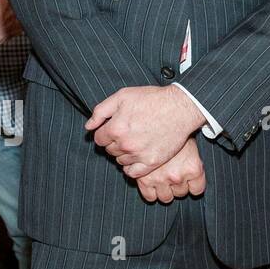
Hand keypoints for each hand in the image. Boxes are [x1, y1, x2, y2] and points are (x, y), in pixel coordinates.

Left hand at [86, 85, 205, 178]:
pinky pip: (133, 172)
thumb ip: (101, 111)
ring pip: (120, 161)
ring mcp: (139, 154)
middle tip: (129, 132)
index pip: (99, 139)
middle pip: (109, 150)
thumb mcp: (123, 96)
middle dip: (115, 142)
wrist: (181, 107)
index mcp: (116, 128)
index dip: (106, 133)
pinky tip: (137, 157)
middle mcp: (125, 144)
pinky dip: (131, 167)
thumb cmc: (153, 99)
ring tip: (136, 141)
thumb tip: (89, 127)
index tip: (115, 128)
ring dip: (124, 153)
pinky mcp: (152, 162)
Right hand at [136, 136, 205, 203]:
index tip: (189, 182)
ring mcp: (160, 179)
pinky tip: (153, 183)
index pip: (197, 190)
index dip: (193, 186)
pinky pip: (150, 197)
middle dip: (178, 186)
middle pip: (181, 193)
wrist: (159, 121)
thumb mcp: (191, 144)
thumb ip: (192, 161)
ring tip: (163, 179)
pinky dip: (151, 193)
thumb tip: (193, 171)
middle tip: (174, 176)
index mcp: (193, 168)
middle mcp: (178, 176)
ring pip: (166, 198)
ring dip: (165, 191)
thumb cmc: (176, 130)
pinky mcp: (144, 180)